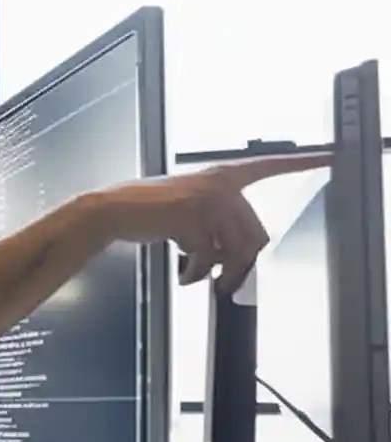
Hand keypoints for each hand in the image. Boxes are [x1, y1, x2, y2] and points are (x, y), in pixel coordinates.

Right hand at [93, 153, 329, 292]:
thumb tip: (239, 258)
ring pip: (235, 250)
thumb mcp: (188, 207)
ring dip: (220, 273)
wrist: (112, 210)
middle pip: (255, 234)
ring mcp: (206, 200)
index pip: (268, 166)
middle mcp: (218, 185)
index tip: (330, 158)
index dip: (301, 163)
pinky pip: (208, 257)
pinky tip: (185, 274)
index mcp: (221, 177)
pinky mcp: (191, 218)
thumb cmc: (147, 210)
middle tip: (228, 282)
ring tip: (202, 278)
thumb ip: (218, 221)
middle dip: (241, 266)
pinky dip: (196, 273)